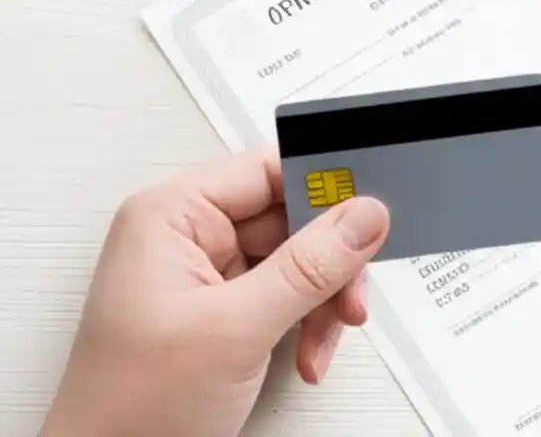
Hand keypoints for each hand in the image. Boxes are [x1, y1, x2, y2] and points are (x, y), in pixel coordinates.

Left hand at [41, 149, 389, 436]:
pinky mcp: (222, 312)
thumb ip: (307, 267)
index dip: (323, 190)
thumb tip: (363, 216)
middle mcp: (187, 239)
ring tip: (323, 338)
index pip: (267, 171)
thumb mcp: (235, 328)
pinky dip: (308, 326)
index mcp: (171, 218)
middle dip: (329, 265)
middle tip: (349, 294)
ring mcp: (205, 277)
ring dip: (322, 304)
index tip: (369, 216)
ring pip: (298, 262)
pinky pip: (287, 297)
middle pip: (292, 220)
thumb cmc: (129, 409)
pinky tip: (308, 353)